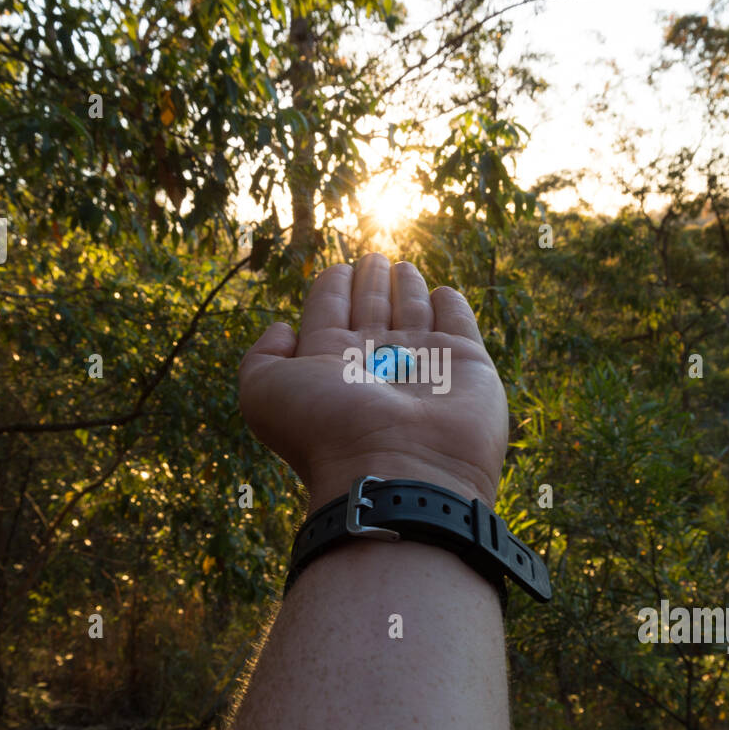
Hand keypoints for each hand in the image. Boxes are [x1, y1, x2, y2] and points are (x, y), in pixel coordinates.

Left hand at [239, 253, 508, 511]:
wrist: (397, 470)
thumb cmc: (327, 432)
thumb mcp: (264, 393)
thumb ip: (261, 357)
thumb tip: (284, 329)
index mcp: (330, 364)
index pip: (330, 312)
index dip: (332, 288)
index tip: (338, 270)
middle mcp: (376, 363)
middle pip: (372, 309)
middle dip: (370, 282)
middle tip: (372, 259)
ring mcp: (422, 363)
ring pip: (413, 312)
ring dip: (406, 288)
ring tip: (400, 267)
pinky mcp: (467, 365)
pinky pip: (459, 325)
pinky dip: (451, 305)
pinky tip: (442, 293)